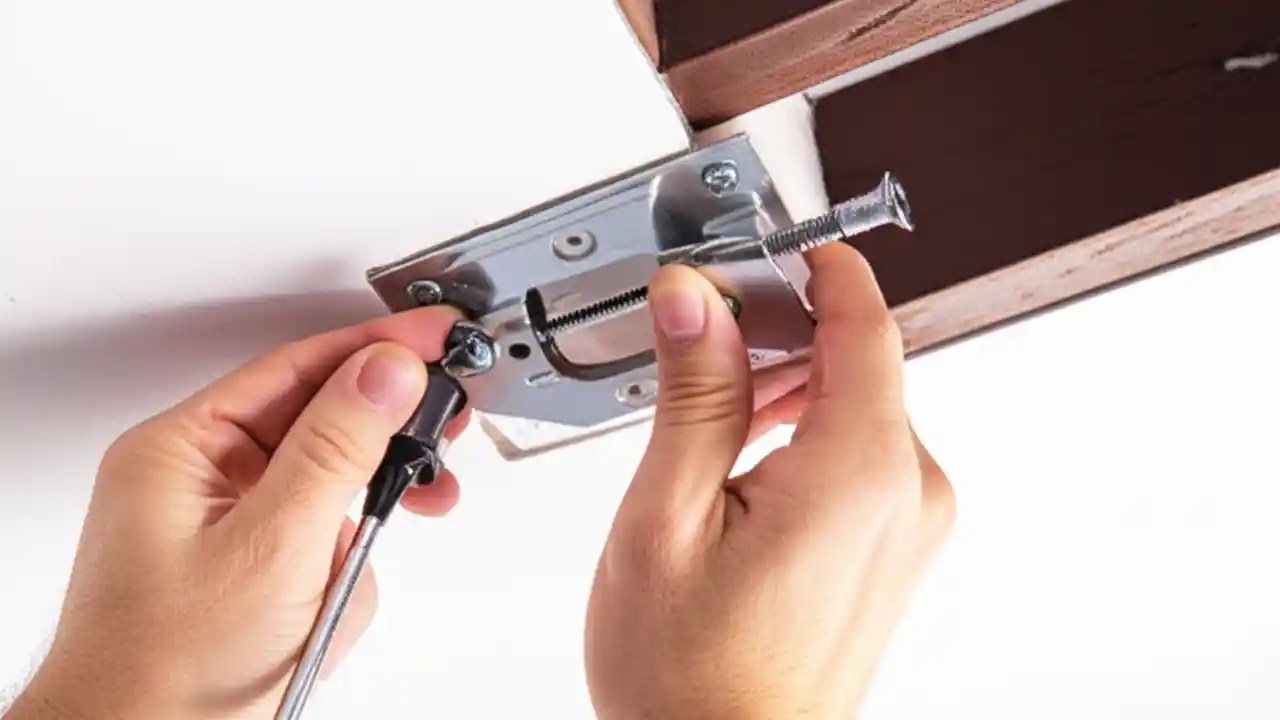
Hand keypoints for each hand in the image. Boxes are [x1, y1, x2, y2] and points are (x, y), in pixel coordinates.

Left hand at [9, 307, 467, 718]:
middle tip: (441, 434)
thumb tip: (386, 371)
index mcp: (184, 451)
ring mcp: (231, 529)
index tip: (437, 336)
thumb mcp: (271, 546)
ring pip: (330, 492)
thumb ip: (336, 449)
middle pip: (319, 423)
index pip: (297, 369)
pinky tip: (320, 615)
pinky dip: (338, 578)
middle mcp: (203, 480)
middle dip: (379, 450)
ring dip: (354, 534)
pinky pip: (323, 546)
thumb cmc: (165, 669)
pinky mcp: (256, 572)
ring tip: (348, 573)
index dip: (374, 347)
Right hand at [586, 245, 955, 718]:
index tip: (775, 243)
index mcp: (859, 475)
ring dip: (789, 386)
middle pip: (860, 361)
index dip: (819, 269)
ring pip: (858, 406)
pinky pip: (862, 455)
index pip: (865, 324)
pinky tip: (742, 458)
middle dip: (784, 332)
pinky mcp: (895, 548)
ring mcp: (909, 527)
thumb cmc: (688, 678)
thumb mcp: (666, 517)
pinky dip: (807, 434)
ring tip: (708, 415)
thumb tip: (695, 298)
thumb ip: (693, 394)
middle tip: (702, 333)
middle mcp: (907, 496)